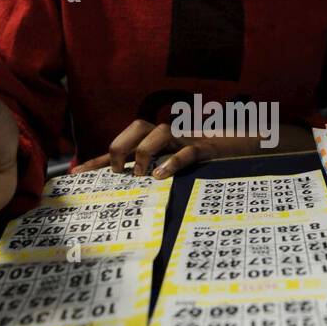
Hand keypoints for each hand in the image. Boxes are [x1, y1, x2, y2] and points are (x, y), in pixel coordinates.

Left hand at [77, 119, 314, 179]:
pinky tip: (162, 177)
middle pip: (137, 125)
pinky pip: (188, 149)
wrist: (250, 150)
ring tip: (141, 176)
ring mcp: (188, 139)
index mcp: (157, 142)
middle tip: (118, 172)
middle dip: (120, 146)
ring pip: (159, 132)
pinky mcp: (207, 148)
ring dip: (144, 152)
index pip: (120, 146)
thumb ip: (153, 180)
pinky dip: (173, 162)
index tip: (76, 176)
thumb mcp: (175, 173)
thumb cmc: (208, 166)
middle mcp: (169, 136)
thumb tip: (129, 200)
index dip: (96, 160)